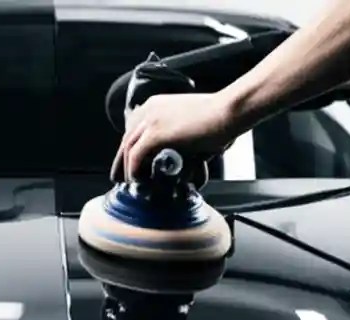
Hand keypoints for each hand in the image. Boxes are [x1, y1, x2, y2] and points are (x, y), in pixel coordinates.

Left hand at [110, 92, 239, 182]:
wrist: (228, 112)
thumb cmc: (219, 119)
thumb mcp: (192, 125)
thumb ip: (182, 141)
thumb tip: (185, 165)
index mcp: (156, 104)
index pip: (134, 128)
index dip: (129, 147)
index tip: (129, 162)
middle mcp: (149, 109)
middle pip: (127, 138)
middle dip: (122, 160)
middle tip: (120, 177)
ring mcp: (151, 120)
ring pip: (128, 148)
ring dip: (126, 168)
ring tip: (129, 184)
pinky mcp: (156, 133)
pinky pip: (136, 155)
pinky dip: (134, 170)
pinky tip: (137, 180)